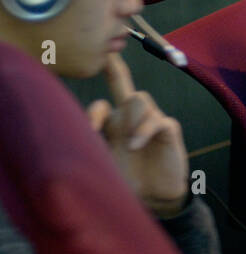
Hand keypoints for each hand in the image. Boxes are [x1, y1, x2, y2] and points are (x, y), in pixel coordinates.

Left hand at [87, 54, 189, 218]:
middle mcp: (130, 119)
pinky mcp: (168, 131)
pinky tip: (137, 145)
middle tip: (109, 56)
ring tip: (131, 144)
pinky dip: (145, 130)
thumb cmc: (127, 181)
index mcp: (112, 126)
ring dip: (132, 118)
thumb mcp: (103, 164)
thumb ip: (90, 148)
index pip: (101, 105)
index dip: (93, 112)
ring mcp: (150, 122)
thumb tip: (70, 133)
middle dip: (115, 68)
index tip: (89, 130)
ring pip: (140, 99)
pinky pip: (158, 119)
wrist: (155, 198)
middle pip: (123, 85)